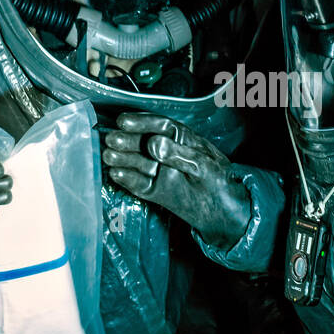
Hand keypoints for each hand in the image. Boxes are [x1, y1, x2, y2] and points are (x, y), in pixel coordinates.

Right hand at [102, 113, 251, 250]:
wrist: (224, 212)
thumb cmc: (219, 181)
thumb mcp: (203, 164)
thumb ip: (179, 154)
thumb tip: (154, 144)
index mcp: (181, 138)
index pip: (159, 126)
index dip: (141, 122)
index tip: (123, 121)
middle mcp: (166, 152)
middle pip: (143, 142)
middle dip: (127, 140)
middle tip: (112, 140)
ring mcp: (159, 171)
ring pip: (137, 162)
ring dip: (122, 158)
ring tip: (109, 156)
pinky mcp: (155, 190)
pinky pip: (138, 183)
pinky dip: (126, 178)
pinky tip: (115, 173)